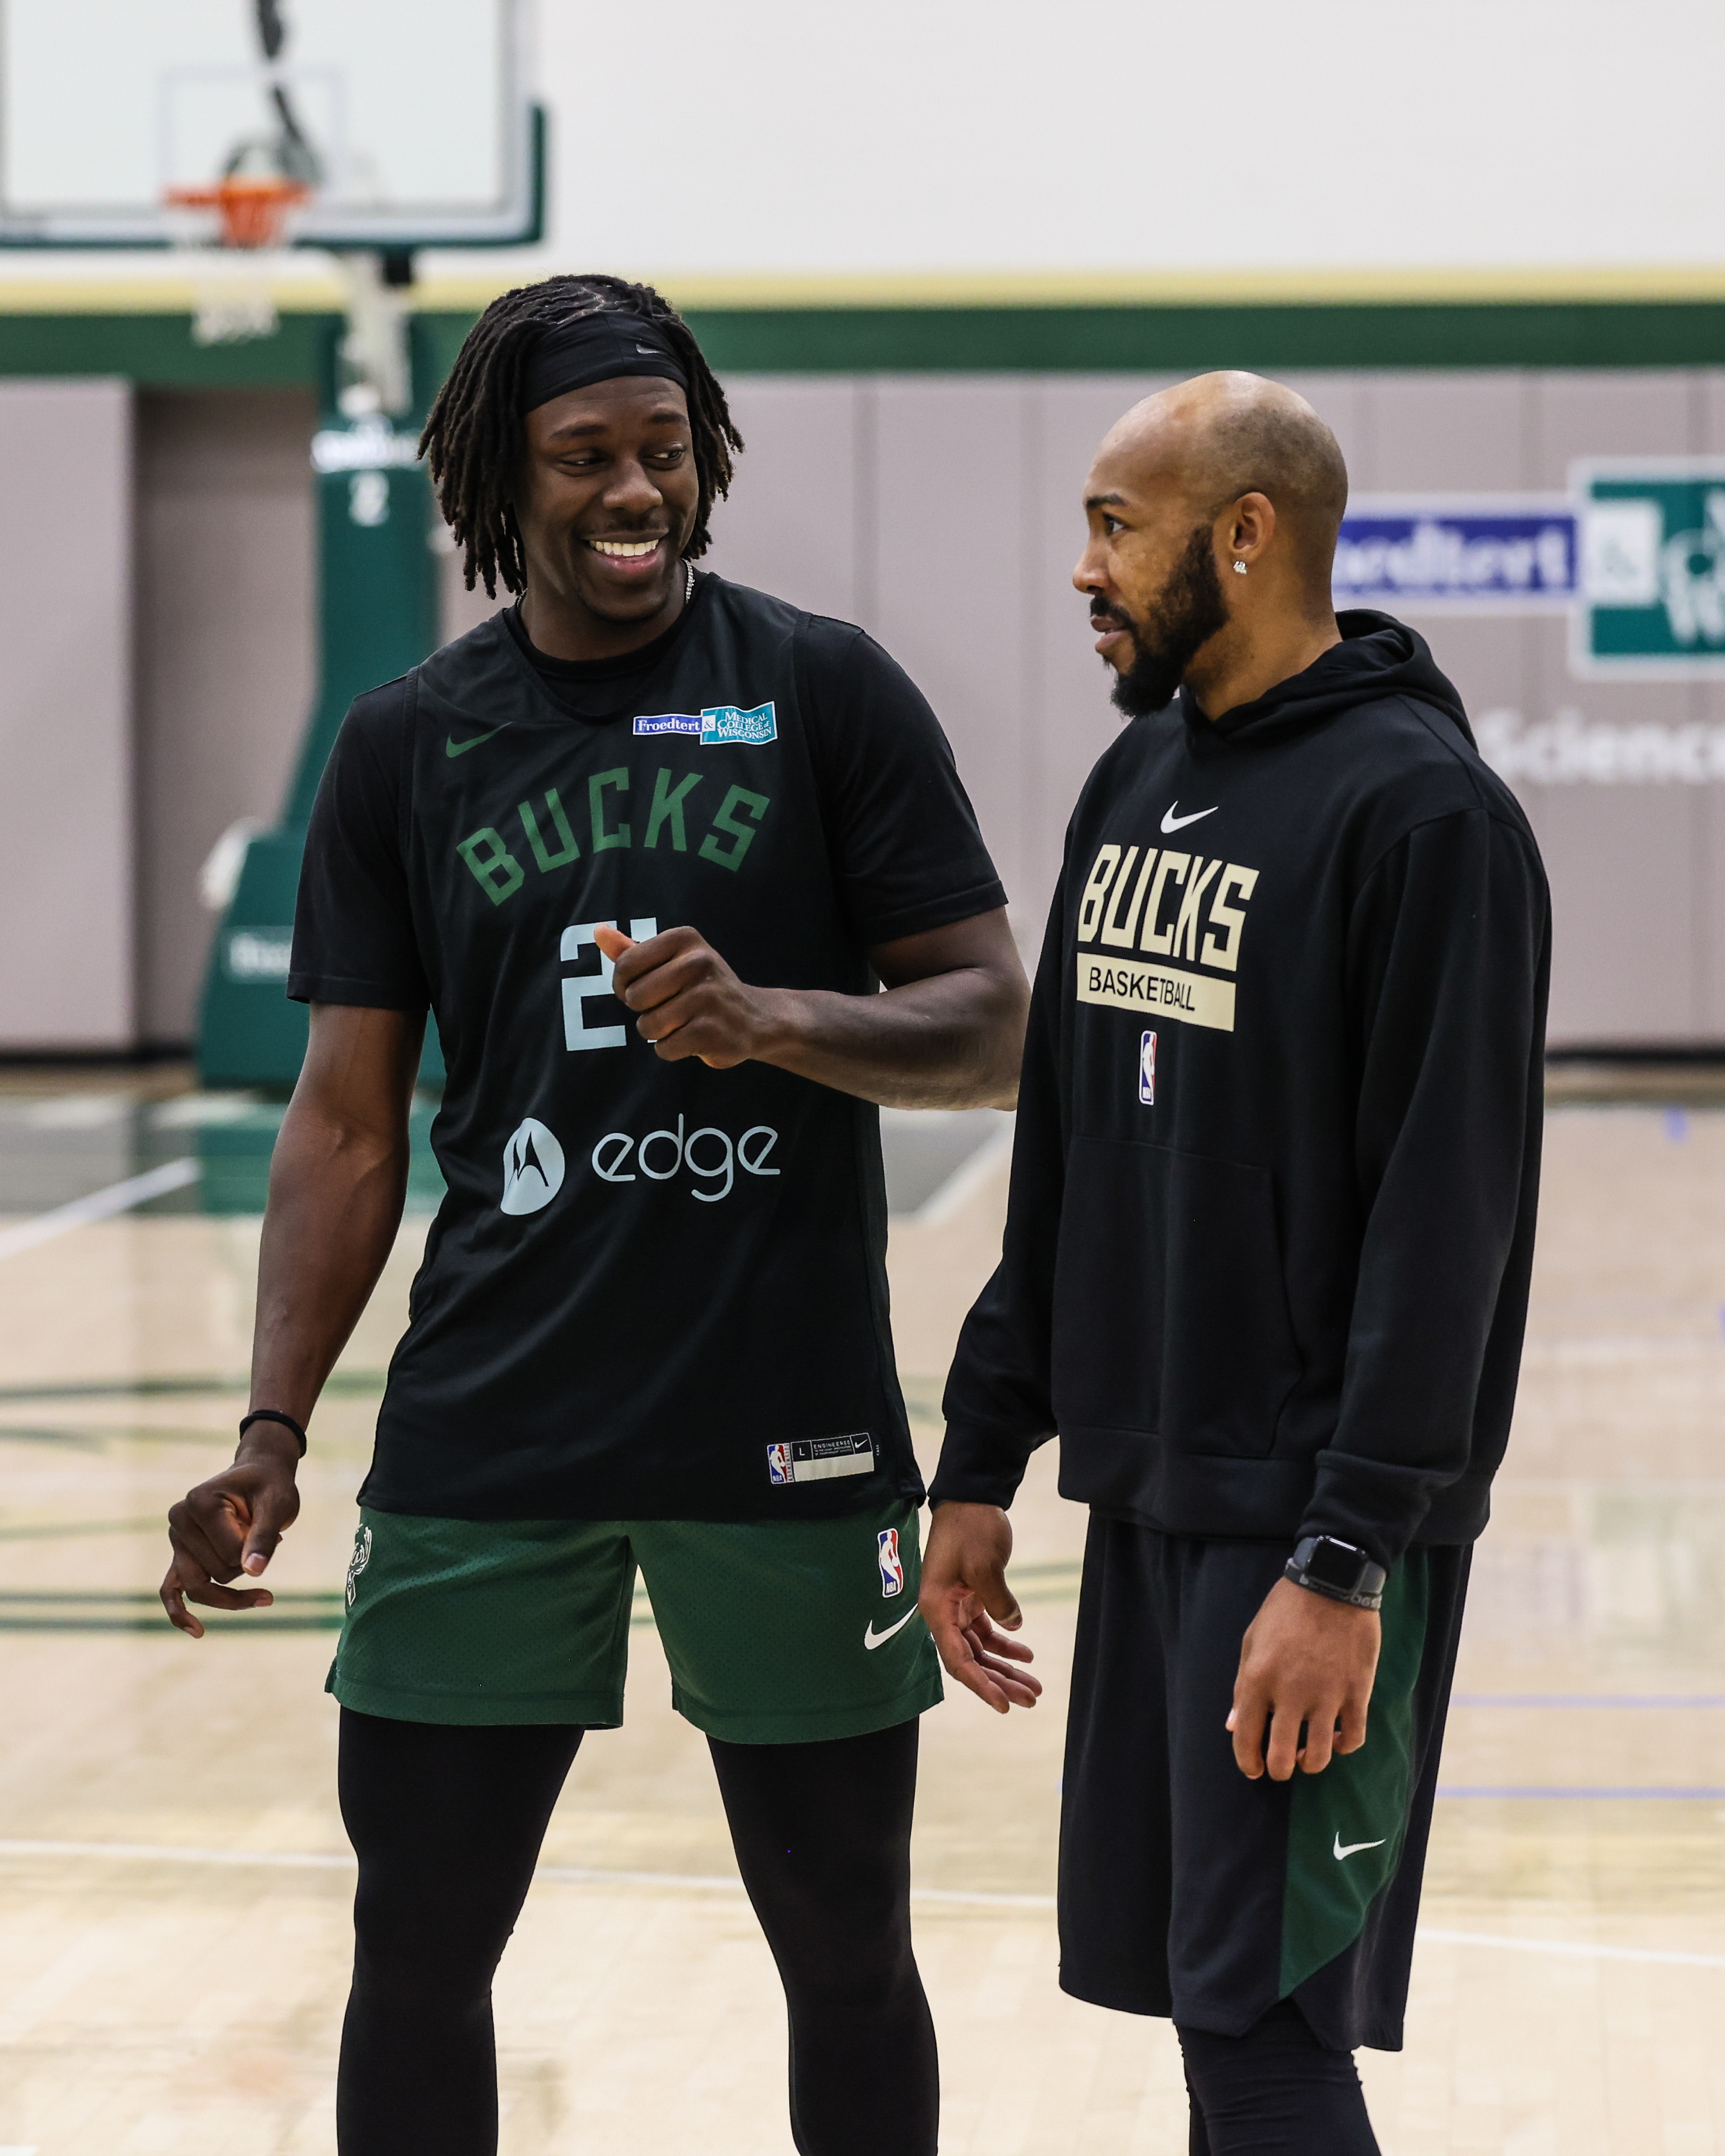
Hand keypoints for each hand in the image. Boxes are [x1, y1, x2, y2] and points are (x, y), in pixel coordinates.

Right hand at [160, 1423, 302, 1637]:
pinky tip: (198, 1631)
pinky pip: (170, 1591)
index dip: (256, 1550)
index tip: (273, 1532)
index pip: (229, 1552)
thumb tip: (254, 1572)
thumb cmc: (270, 1486)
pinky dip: (179, 1613)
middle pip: (216, 1572)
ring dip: (233, 1590)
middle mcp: (179, 1521)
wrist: (259, 1475)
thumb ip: (263, 1536)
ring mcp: (177, 1540)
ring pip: (199, 1588)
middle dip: (246, 1565)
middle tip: (262, 1536)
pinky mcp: (180, 1555)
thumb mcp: (277, 1504)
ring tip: (260, 1581)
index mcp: (199, 1502)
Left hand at [594, 923, 784, 1069]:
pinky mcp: (712, 1031)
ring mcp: (708, 997)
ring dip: (659, 1031)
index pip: (625, 966)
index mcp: (685, 939)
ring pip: (647, 1025)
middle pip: (635, 997)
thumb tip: (598, 932)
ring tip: (683, 1022)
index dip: (625, 986)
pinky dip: (672, 1049)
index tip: (645, 989)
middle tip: (672, 1007)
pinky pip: (664, 1047)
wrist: (754, 1018)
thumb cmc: (702, 988)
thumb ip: (631, 950)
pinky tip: (693, 1038)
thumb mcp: (671, 962)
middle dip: (645, 1010)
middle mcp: (699, 962)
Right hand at [918, 1501, 1041, 1713]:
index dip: (980, 1686)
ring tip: (1034, 1685)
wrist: (970, 1497)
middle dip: (1000, 1682)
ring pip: (980, 1649)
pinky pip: (986, 1630)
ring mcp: (956, 1606)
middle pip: (971, 1660)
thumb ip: (998, 1600)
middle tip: (1031, 1699)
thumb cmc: (970, 1527)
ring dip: (1005, 1667)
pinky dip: (1006, 1644)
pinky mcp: (970, 1597)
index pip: (958, 1660)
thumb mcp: (984, 1564)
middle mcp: (942, 1612)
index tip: (1004, 1705)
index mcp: (937, 1608)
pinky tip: (1026, 1653)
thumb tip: (1013, 1626)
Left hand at [1228, 1575, 1380, 1779]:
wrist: (1331, 1582)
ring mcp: (1327, 1695)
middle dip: (1278, 1770)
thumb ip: (1241, 1687)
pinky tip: (1336, 1740)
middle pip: (1282, 1757)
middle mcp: (1290, 1693)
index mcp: (1258, 1679)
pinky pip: (1353, 1738)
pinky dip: (1343, 1747)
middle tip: (1280, 1766)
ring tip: (1306, 1757)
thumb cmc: (1285, 1610)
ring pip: (1319, 1756)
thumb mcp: (1252, 1641)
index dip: (1247, 1761)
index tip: (1253, 1769)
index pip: (1246, 1736)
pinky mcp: (1357, 1692)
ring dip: (1309, 1764)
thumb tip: (1232, 1726)